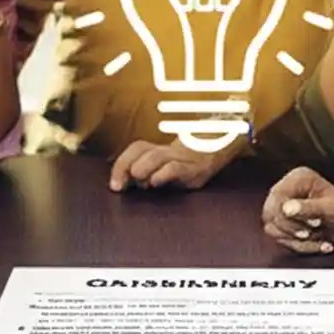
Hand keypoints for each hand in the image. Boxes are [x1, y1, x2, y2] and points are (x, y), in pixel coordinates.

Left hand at [109, 140, 226, 191]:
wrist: (219, 152)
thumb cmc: (186, 166)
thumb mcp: (165, 167)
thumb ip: (144, 174)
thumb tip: (121, 185)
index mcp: (159, 150)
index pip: (136, 148)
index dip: (121, 163)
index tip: (114, 184)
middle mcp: (168, 151)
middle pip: (141, 149)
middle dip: (125, 166)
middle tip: (119, 185)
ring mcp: (182, 159)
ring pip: (157, 156)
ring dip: (141, 168)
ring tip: (136, 179)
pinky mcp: (194, 171)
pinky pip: (176, 168)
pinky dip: (162, 174)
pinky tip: (155, 182)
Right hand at [262, 167, 333, 254]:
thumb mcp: (333, 209)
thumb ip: (310, 208)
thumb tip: (286, 209)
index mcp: (298, 178)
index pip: (277, 197)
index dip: (289, 216)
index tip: (312, 224)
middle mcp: (286, 189)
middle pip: (270, 213)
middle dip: (292, 230)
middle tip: (312, 233)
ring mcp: (282, 205)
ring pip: (272, 228)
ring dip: (295, 240)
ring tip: (318, 238)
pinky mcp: (282, 221)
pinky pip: (279, 237)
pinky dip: (297, 246)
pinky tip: (316, 243)